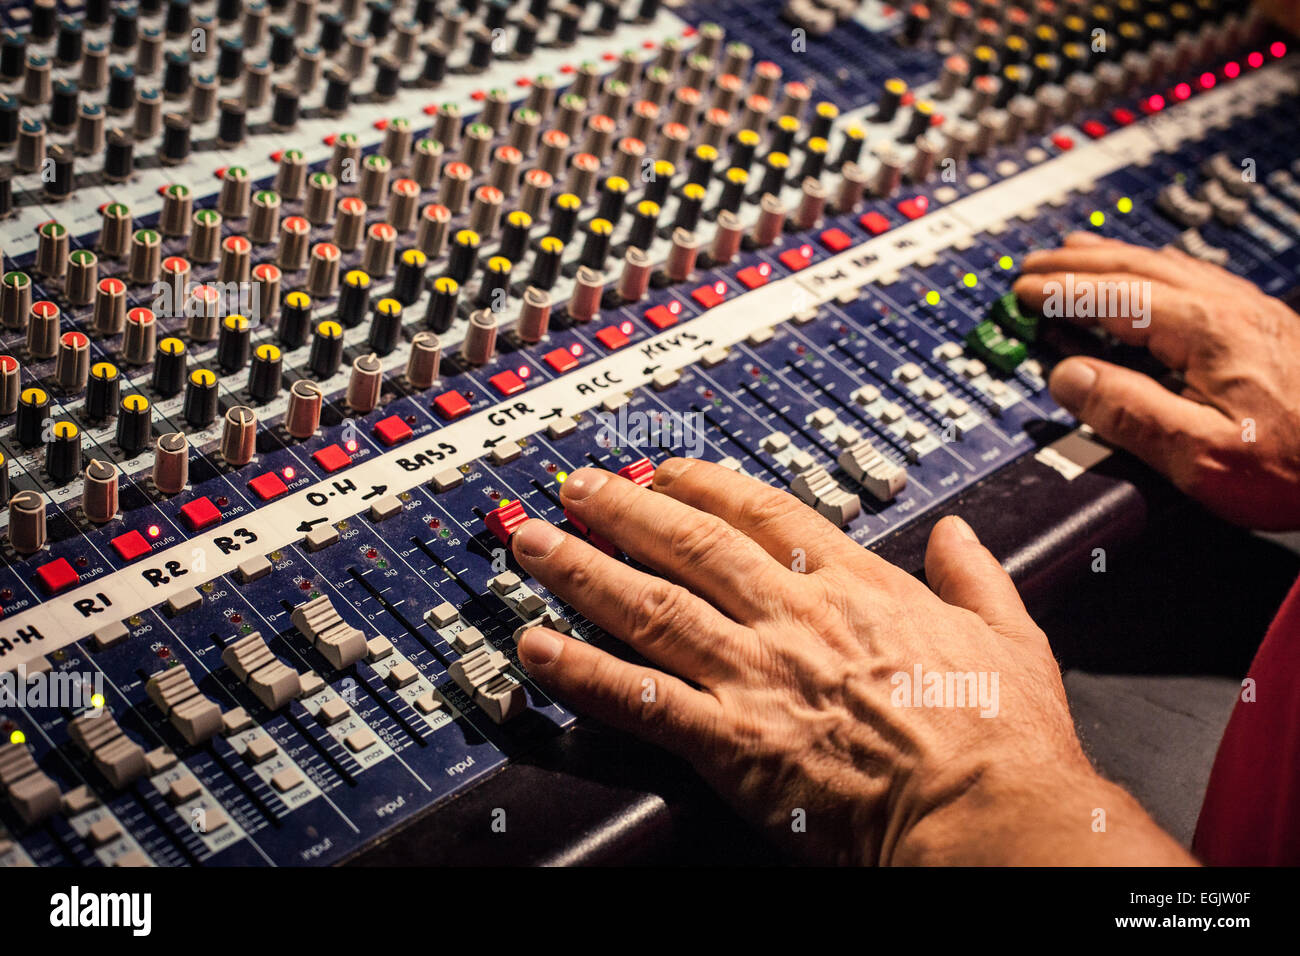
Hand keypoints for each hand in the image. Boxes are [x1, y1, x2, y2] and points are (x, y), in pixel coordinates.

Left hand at [509, 459, 1191, 864]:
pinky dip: (582, 671)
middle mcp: (792, 617)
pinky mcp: (733, 742)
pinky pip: (640, 698)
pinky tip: (537, 647)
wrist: (989, 815)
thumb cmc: (1005, 736)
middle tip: (574, 486)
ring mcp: (756, 675)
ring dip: (583, 569)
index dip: (703, 484)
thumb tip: (958, 534)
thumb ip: (974, 574)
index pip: (762, 513)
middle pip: (687, 544)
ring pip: (649, 605)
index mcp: (854, 585)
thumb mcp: (1009, 634)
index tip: (666, 468)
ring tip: (533, 543)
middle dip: (623, 509)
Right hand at [1013, 232, 1299, 530]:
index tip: (1023, 292)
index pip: (1114, 297)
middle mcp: (1229, 310)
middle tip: (1033, 265)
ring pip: (1168, 266)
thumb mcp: (1200, 454)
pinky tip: (1150, 280)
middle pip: (1138, 268)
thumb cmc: (1299, 466)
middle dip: (1078, 264)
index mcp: (1206, 332)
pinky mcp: (1267, 328)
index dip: (1062, 293)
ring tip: (1078, 255)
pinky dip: (1152, 271)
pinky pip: (1195, 280)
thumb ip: (1127, 412)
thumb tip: (1068, 378)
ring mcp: (1251, 314)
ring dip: (1114, 259)